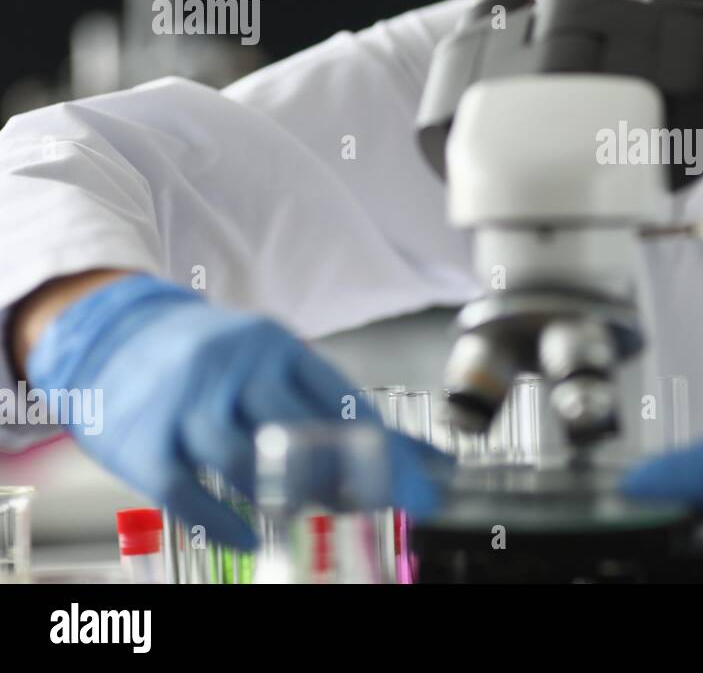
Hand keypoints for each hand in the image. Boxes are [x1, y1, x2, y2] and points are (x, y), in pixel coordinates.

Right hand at [26, 273, 449, 548]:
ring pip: (245, 462)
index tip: (425, 484)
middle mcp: (234, 370)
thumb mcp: (272, 361)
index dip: (389, 451)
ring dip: (285, 497)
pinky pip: (186, 492)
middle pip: (302, 432)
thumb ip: (335, 407)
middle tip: (380, 505)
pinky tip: (248, 538)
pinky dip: (221, 522)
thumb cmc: (212, 359)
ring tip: (311, 513)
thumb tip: (424, 457)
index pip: (345, 403)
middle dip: (350, 477)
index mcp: (276, 346)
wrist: (111, 331)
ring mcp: (186, 404)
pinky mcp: (142, 442)